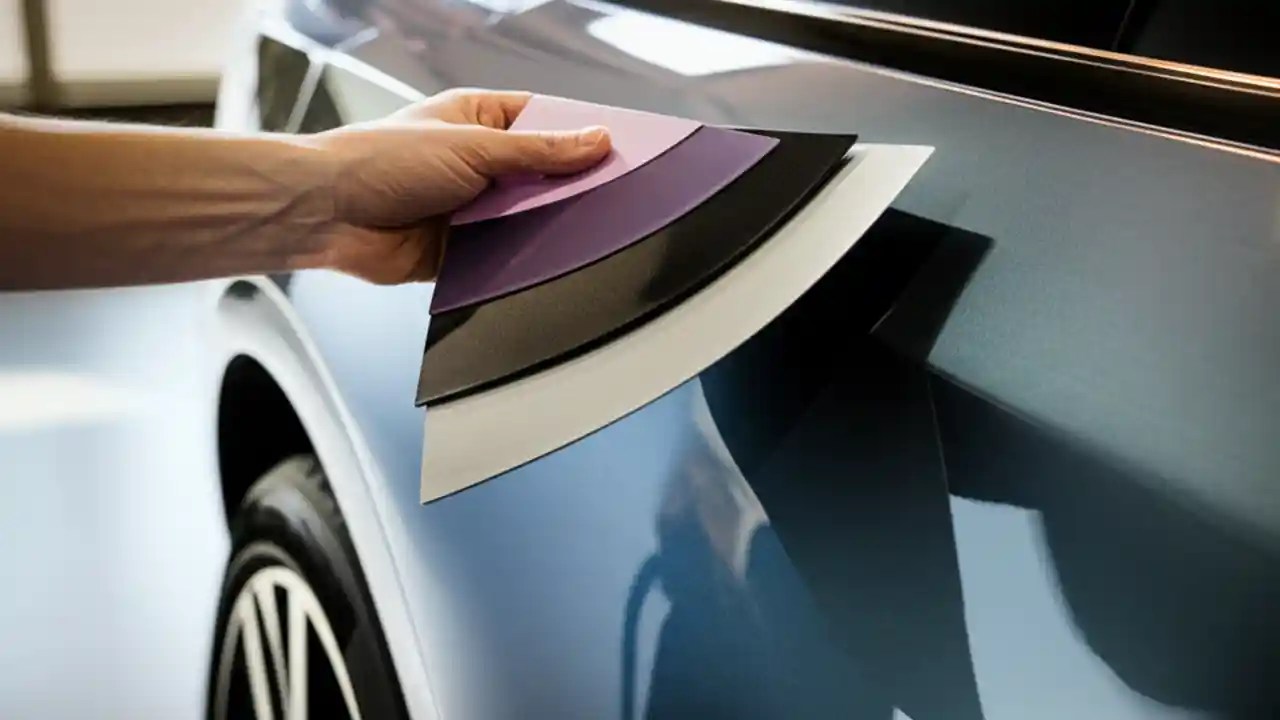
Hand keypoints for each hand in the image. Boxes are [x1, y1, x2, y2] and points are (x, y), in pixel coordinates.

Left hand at [303, 89, 610, 283]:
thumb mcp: (472, 148)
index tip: (621, 147)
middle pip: (543, 174)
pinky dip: (522, 258)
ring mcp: (472, 207)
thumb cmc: (378, 162)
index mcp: (479, 120)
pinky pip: (507, 255)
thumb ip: (539, 151)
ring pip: (528, 218)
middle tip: (608, 195)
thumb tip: (594, 140)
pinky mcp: (464, 250)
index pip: (546, 122)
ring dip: (544, 225)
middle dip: (568, 187)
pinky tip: (540, 258)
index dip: (583, 134)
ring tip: (577, 229)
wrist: (327, 215)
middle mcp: (478, 162)